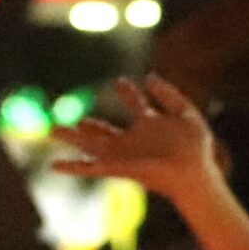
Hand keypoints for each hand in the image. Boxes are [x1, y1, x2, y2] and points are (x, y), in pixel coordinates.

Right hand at [55, 75, 218, 199]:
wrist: (194, 173)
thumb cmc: (196, 149)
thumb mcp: (186, 114)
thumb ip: (169, 95)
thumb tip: (149, 76)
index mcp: (151, 125)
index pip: (135, 104)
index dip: (128, 92)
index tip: (120, 82)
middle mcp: (134, 140)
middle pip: (105, 130)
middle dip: (90, 125)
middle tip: (77, 119)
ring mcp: (123, 154)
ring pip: (91, 144)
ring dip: (71, 138)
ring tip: (51, 131)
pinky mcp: (117, 166)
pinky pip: (90, 167)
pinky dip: (72, 166)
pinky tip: (54, 165)